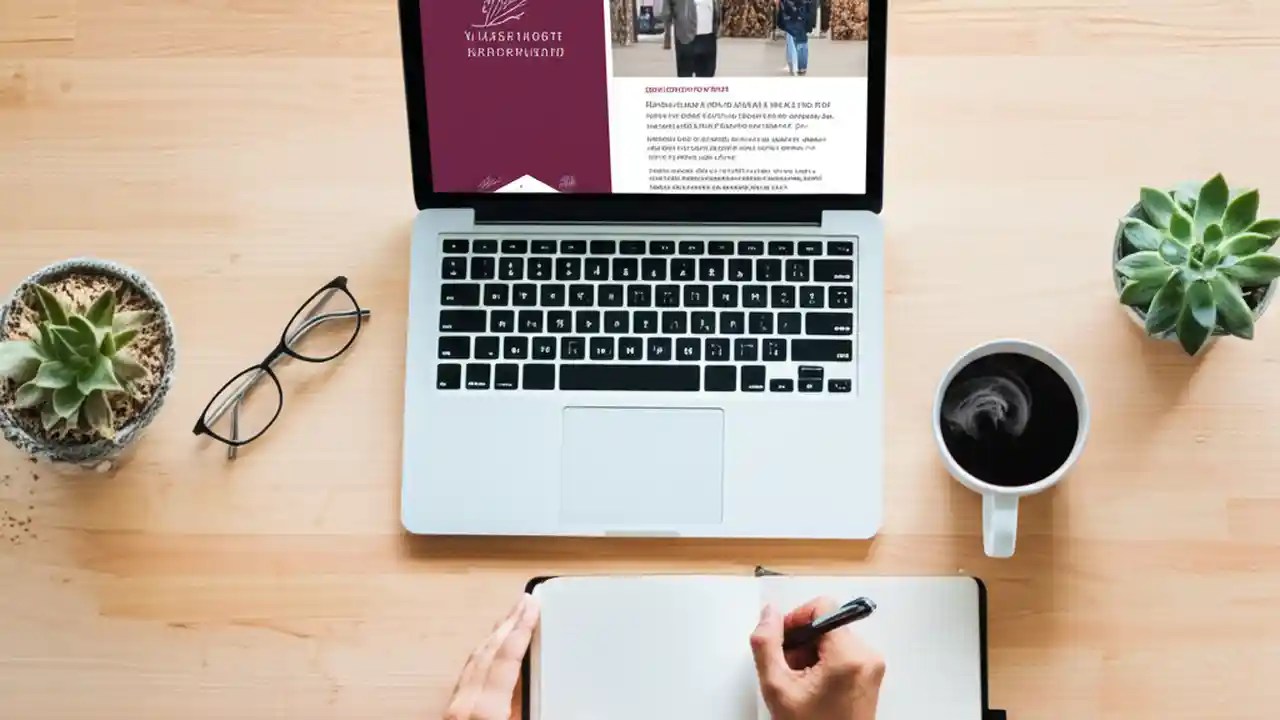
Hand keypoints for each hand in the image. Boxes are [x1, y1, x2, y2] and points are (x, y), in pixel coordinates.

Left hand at [444, 595, 540, 719]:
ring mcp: (454, 705)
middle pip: (488, 651)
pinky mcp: (450, 710)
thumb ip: (528, 703)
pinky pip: (467, 672)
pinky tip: (489, 650)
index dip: (522, 627)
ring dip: (495, 635)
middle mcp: (466, 701)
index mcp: (486, 709)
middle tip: (524, 601)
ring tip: (510, 619)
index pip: (507, 656)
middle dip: (509, 623)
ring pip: (474, 659)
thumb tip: (543, 677)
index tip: (532, 603)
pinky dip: (482, 653)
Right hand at [750, 598, 885, 719]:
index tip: (783, 639)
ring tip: (799, 683)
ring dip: (810, 654)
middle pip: (826, 624)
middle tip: (787, 669)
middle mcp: (867, 657)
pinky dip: (823, 663)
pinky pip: (842, 654)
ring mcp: (871, 667)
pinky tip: (812, 687)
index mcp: (849, 656)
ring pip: (833, 639)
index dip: (796, 618)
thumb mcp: (777, 687)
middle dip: (801, 642)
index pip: (822, 607)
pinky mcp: (870, 676)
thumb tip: (769, 614)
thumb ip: (766, 644)